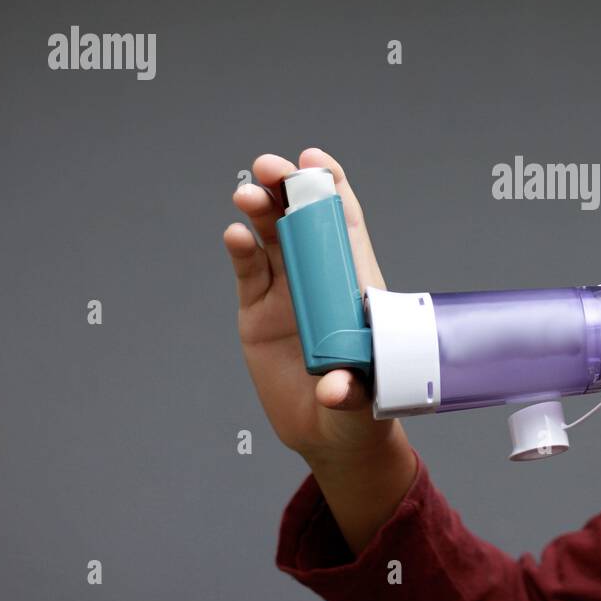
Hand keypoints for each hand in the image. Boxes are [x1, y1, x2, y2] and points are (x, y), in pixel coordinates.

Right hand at [223, 148, 402, 464]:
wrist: (330, 437)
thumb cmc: (363, 411)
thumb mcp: (365, 405)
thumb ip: (351, 394)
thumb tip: (335, 390)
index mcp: (355, 287)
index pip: (347, 227)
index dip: (333, 190)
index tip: (315, 162)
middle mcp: (322, 282)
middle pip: (304, 222)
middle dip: (288, 189)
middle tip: (270, 168)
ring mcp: (288, 294)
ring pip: (272, 239)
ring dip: (261, 212)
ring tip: (248, 195)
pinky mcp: (258, 312)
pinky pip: (249, 272)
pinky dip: (241, 251)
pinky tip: (235, 235)